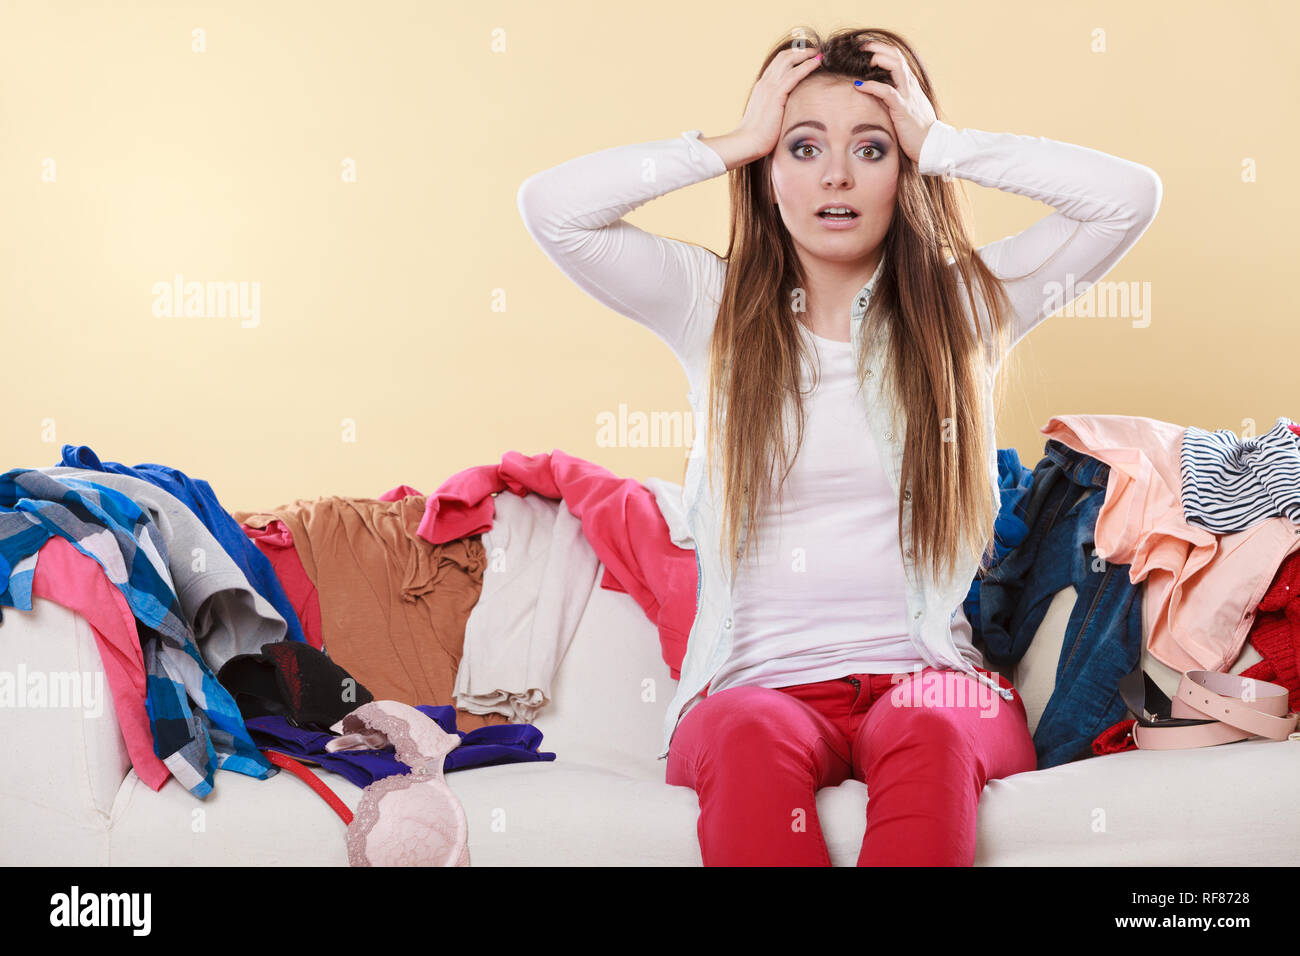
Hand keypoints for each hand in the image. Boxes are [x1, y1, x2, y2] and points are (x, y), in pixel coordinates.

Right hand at [731, 45, 824, 162]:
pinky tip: (817, 62)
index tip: (804, 56)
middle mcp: (765, 83)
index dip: (791, 56)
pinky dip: (806, 66)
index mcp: (762, 87)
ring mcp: (769, 87)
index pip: (777, 64)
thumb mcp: (766, 117)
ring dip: (805, 54)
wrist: (748, 142)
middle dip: (800, 51)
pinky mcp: (776, 95)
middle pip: (783, 57)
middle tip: (814, 50)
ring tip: (818, 53)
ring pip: (788, 61)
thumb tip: (786, 112)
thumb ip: (775, 108)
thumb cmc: (757, 135)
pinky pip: (794, 74)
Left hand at [850, 39, 937, 164]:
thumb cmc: (917, 130)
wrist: (931, 145)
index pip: (898, 58)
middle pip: (897, 56)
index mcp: (911, 84)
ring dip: (878, 58)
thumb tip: (881, 95)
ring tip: (864, 58)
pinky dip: (872, 86)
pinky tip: (859, 85)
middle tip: (862, 46)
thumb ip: (897, 98)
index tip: (868, 48)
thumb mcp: (908, 108)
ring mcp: (908, 95)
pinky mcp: (902, 108)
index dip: (883, 50)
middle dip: (879, 47)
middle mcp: (910, 85)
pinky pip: (886, 91)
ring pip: (895, 66)